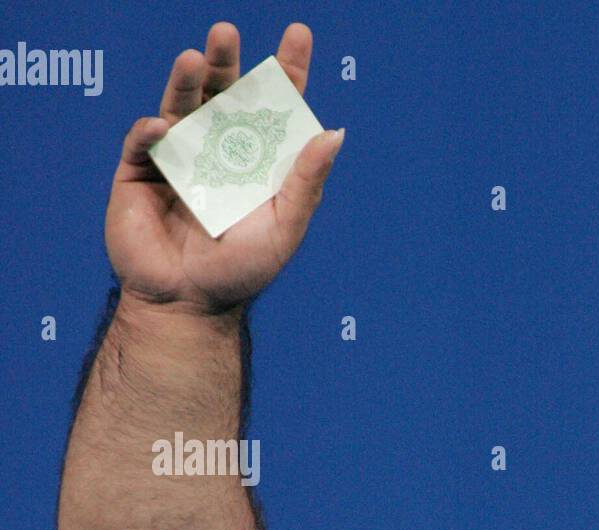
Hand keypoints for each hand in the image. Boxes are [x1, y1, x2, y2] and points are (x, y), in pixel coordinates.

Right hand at [105, 22, 342, 316]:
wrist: (189, 305)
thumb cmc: (242, 272)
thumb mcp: (284, 228)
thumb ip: (305, 183)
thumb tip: (333, 134)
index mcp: (257, 161)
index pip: (274, 108)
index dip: (285, 71)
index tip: (297, 34)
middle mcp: (219, 151)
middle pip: (224, 94)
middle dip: (227, 61)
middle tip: (228, 31)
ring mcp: (179, 157)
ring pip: (182, 105)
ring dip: (188, 81)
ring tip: (196, 59)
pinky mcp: (140, 171)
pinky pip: (145, 141)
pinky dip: (153, 130)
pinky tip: (163, 127)